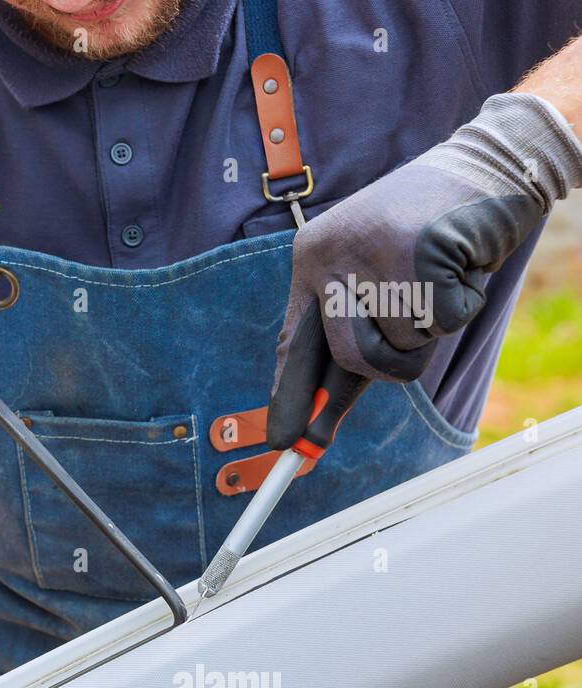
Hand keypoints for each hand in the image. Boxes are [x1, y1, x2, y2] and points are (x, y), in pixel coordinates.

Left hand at [267, 93, 581, 448]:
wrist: (486, 164)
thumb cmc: (425, 231)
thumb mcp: (371, 278)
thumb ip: (345, 341)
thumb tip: (314, 420)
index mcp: (310, 259)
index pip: (294, 344)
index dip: (289, 397)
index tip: (282, 441)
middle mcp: (331, 256)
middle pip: (350, 357)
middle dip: (384, 365)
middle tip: (406, 342)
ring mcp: (373, 256)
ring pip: (400, 346)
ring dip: (427, 329)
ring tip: (435, 280)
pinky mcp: (422, 255)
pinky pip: (444, 324)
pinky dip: (462, 303)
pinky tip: (460, 263)